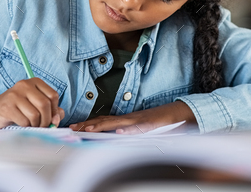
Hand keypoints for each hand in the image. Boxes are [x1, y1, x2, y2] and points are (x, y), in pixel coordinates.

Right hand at [0, 78, 64, 128]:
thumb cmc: (18, 109)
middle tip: (42, 126)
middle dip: (46, 120)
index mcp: (34, 82)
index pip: (53, 95)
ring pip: (35, 114)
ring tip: (31, 125)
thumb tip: (57, 119)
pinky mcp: (7, 106)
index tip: (51, 118)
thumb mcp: (35, 106)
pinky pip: (24, 121)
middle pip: (45, 104)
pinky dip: (26, 126)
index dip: (55, 110)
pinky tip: (21, 124)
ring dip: (36, 125)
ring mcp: (15, 95)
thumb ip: (51, 110)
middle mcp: (24, 85)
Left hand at [69, 101, 195, 133]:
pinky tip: (120, 131)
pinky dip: (128, 129)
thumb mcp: (138, 128)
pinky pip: (137, 127)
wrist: (177, 113)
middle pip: (105, 121)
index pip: (103, 122)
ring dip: (102, 126)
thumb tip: (112, 137)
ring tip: (89, 130)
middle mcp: (129, 119)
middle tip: (73, 128)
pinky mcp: (149, 123)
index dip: (88, 124)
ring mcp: (138, 121)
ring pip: (117, 123)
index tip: (75, 127)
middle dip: (88, 125)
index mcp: (125, 121)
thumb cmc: (158, 122)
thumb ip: (126, 132)